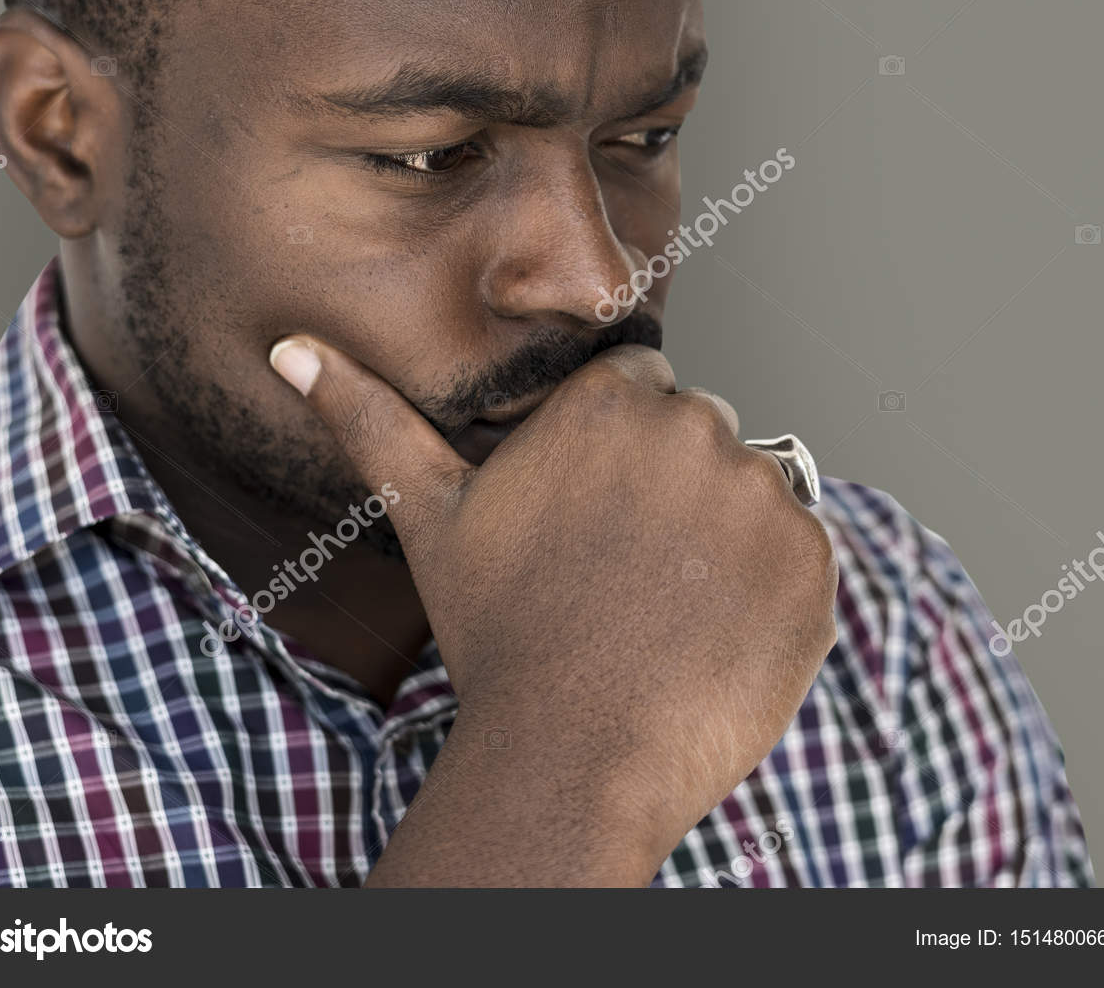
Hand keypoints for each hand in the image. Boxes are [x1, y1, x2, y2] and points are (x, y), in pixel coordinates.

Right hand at [269, 337, 838, 884]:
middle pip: (702, 434)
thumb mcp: (431, 517)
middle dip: (675, 487)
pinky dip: (771, 587)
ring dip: (725, 535)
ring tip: (668, 606)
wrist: (572, 755)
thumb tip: (290, 348)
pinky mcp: (812, 561)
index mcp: (612, 402)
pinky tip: (715, 632)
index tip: (596, 519)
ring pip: (755, 490)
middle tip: (628, 572)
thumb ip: (371, 419)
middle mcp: (697, 428)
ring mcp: (764, 495)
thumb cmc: (500, 633)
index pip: (643, 392)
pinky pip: (803, 550)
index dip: (619, 456)